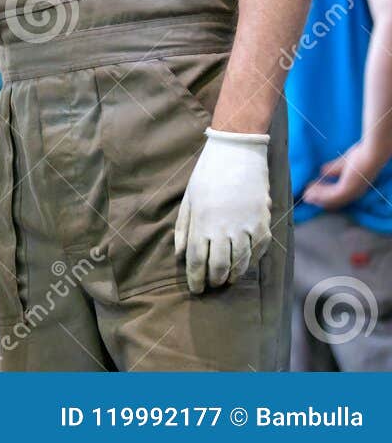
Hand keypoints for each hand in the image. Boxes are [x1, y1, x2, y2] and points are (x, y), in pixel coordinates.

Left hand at [174, 129, 270, 293]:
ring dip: (233, 275)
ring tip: (227, 280)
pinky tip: (245, 264)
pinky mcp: (263, 223)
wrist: (237, 153)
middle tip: (211, 285)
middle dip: (213, 280)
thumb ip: (184, 228)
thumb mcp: (189, 199)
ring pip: (241, 263)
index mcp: (202, 223)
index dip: (195, 279)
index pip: (197, 261)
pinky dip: (252, 261)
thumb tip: (180, 254)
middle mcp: (224, 229)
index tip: (195, 290)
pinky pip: (259, 251)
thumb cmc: (208, 174)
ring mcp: (246, 228)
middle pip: (219, 266)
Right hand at [302, 141, 385, 209]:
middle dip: (318, 198)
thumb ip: (333, 169)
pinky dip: (319, 195)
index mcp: (355, 188)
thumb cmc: (362, 155)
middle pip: (333, 201)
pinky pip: (329, 196)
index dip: (325, 194)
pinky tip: (310, 191)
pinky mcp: (347, 189)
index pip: (338, 196)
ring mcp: (351, 192)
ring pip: (330, 199)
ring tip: (305, 193)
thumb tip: (322, 172)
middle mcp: (354, 193)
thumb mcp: (344, 163)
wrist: (371, 153)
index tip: (313, 190)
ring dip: (316, 197)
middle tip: (306, 195)